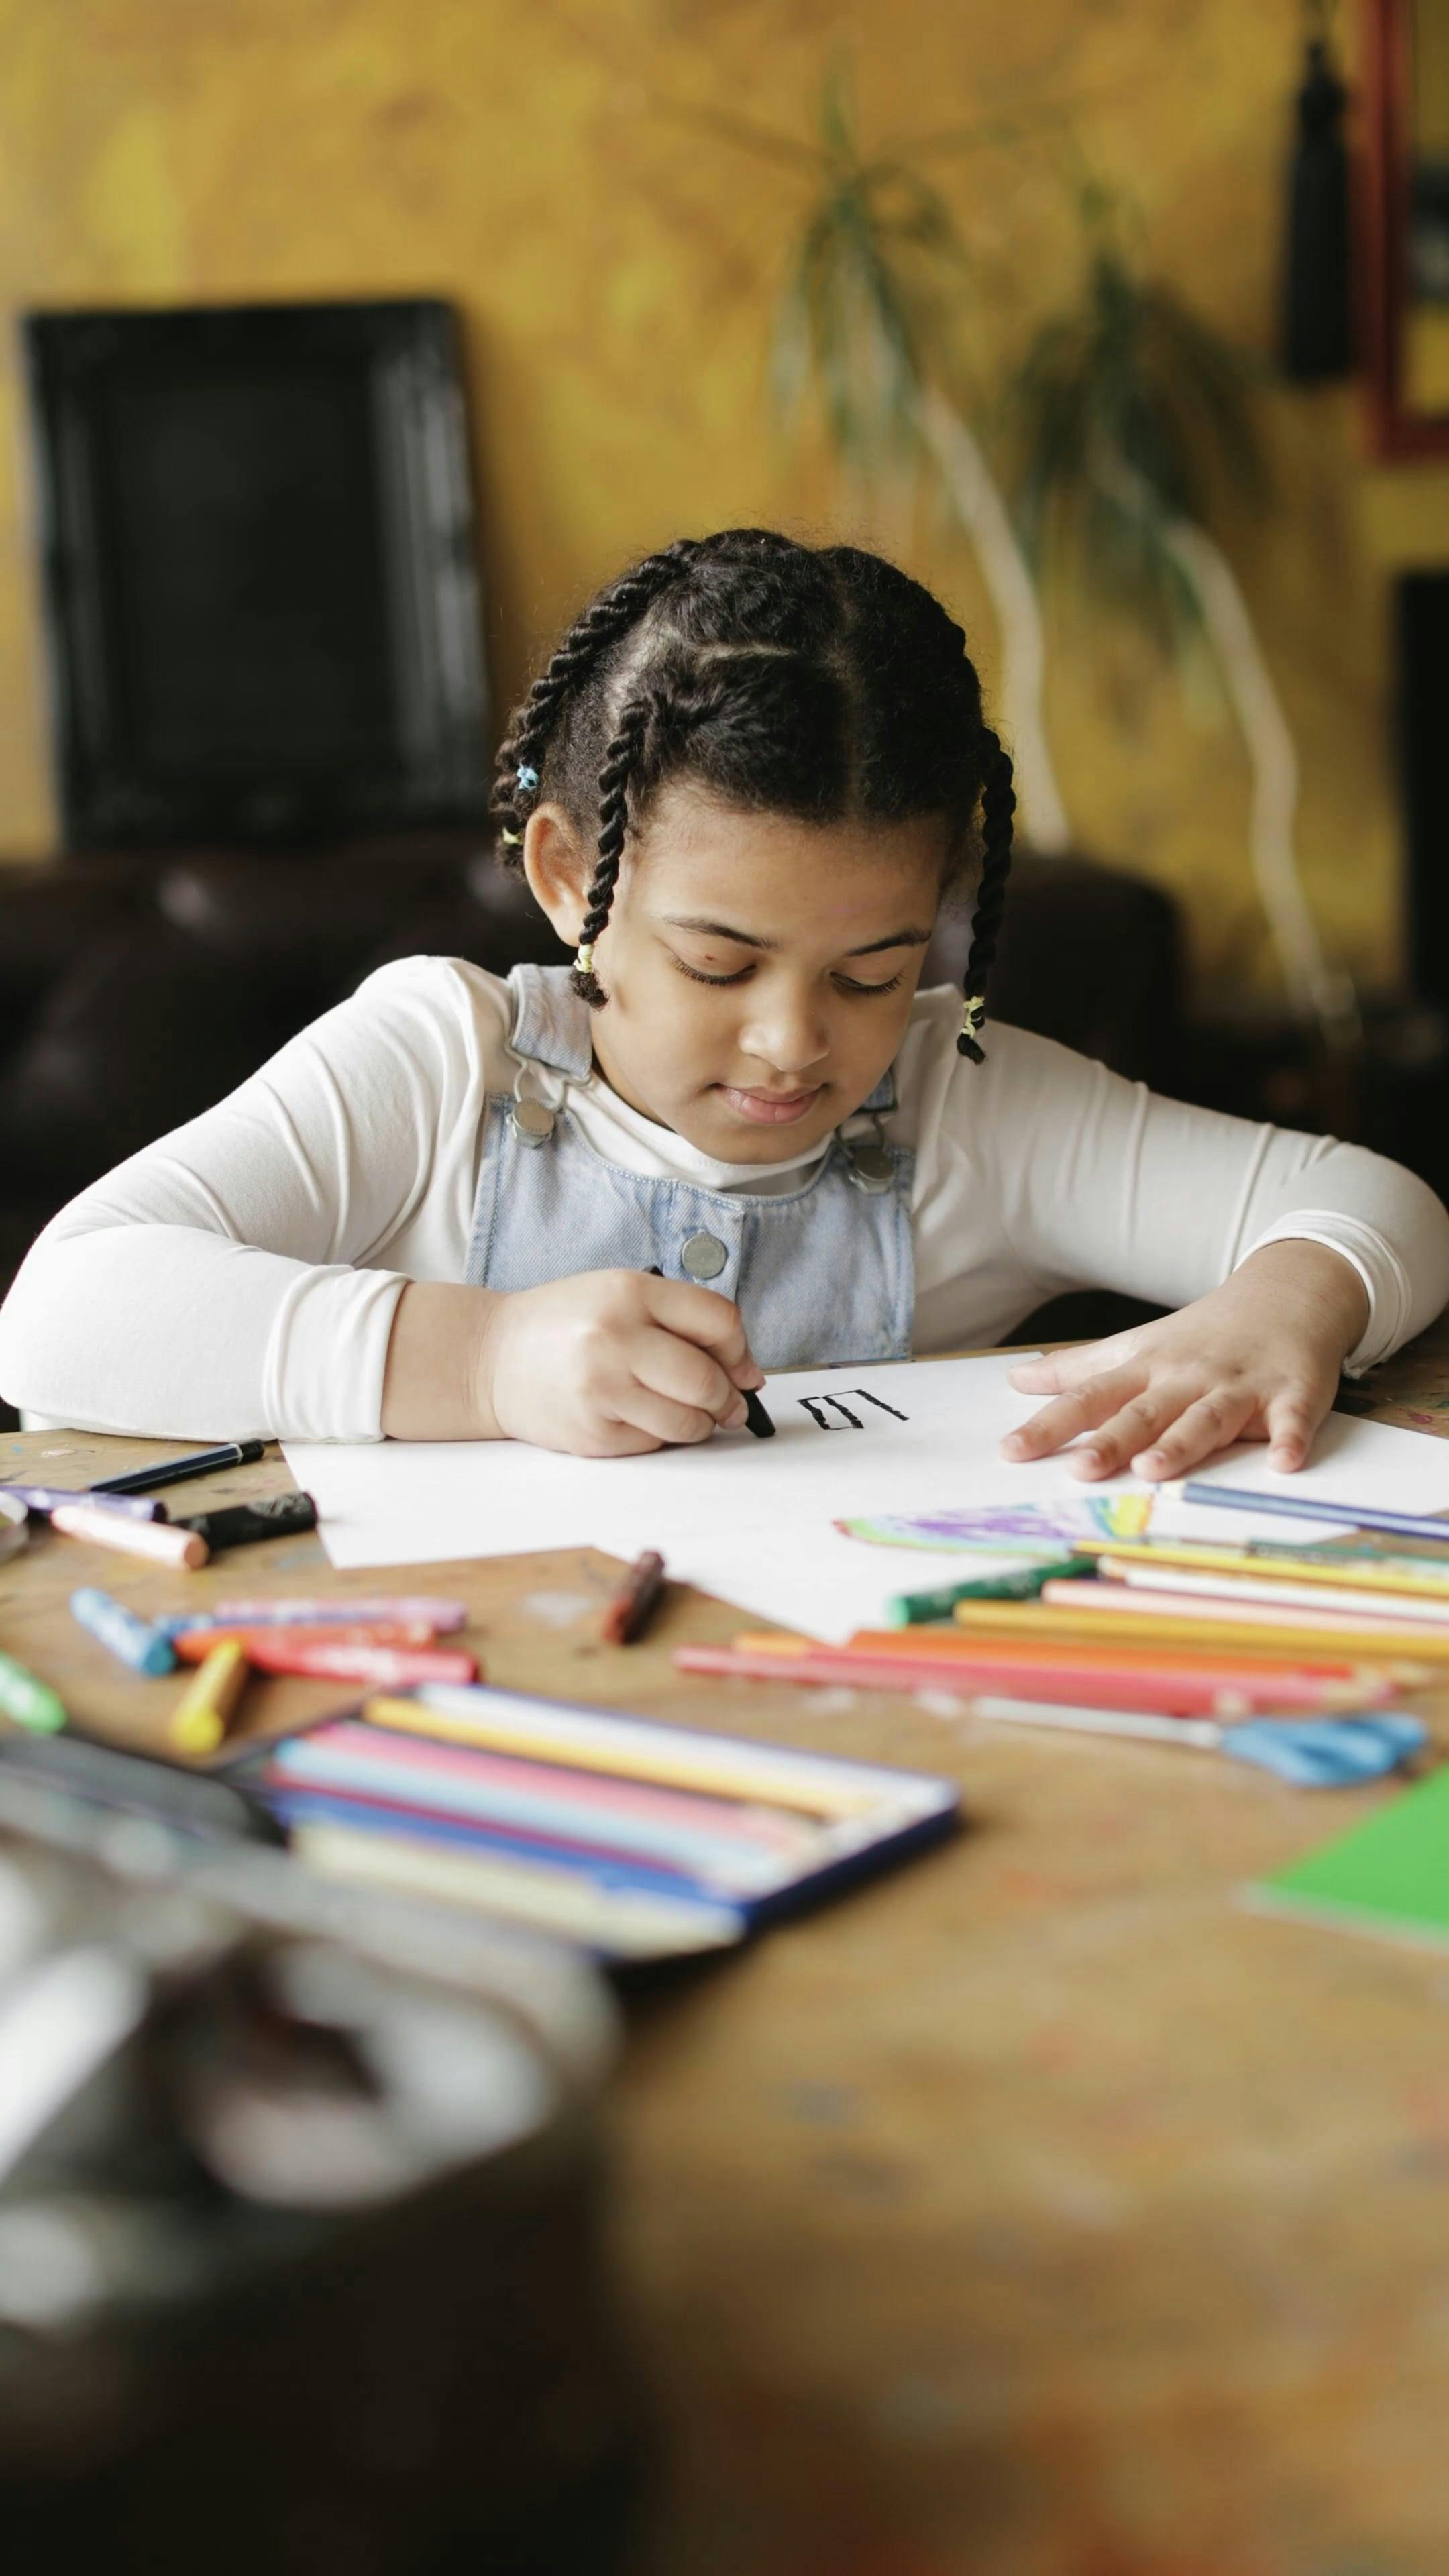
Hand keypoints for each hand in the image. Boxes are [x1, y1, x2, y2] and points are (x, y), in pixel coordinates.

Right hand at [476, 1269, 763, 1455]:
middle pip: (707, 1380)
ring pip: (688, 1423)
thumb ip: (684, 1321)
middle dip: (726, 1398)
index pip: (718, 1321)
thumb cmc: (565, 1325)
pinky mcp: (592, 1436)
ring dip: (701, 1424)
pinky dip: (662, 1437)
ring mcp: (601, 1391)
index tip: (741, 1367)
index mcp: (628, 1292)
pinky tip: (639, 1416)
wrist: (490, 1359)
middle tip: (725, 1402)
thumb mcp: (621, 1294)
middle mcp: (613, 1339)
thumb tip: (748, 1375)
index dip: (740, 1350)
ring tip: (684, 1411)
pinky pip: (656, 1444)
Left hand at [999, 1241, 1370, 1482]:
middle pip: (1143, 1412)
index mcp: (1147, 1368)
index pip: (1090, 1397)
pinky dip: (1290, 1438)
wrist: (1287, 1293)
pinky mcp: (1293, 1394)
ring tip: (1153, 1470)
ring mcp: (1240, 1387)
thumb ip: (1078, 1371)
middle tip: (1080, 1469)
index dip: (1050, 1424)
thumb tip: (1017, 1379)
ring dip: (1181, 1443)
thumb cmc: (1204, 1334)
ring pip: (1207, 1417)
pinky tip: (1283, 1462)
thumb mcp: (1137, 1346)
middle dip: (1111, 1440)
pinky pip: (1292, 1420)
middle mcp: (1187, 1378)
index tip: (1012, 1450)